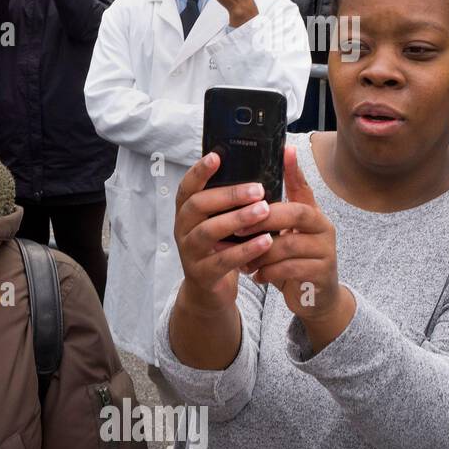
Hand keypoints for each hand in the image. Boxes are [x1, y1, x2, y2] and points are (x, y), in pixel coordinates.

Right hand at [173, 151, 275, 314]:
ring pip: (208, 231)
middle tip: (258, 189)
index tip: (217, 157)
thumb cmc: (219, 249)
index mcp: (186, 213)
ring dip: (238, 219)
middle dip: (228, 195)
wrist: (208, 292)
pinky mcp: (202, 274)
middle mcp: (182, 230)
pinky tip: (266, 241)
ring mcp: (189, 252)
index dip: (199, 172)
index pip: (187, 187)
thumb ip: (226, 203)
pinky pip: (223, 260)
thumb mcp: (217, 223)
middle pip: (197, 206)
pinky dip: (245, 250)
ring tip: (265, 211)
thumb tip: (251, 169)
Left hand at [239, 145, 355, 351]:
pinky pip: (290, 269)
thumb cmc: (293, 260)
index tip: (285, 149)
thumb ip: (274, 211)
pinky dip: (268, 272)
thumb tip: (256, 180)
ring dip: (260, 252)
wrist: (315, 298)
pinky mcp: (322, 274)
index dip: (294, 169)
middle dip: (263, 218)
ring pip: (288, 244)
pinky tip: (257, 276)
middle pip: (296, 213)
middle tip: (238, 226)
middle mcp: (323, 228)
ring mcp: (326, 251)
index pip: (303, 187)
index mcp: (312, 214)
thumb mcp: (285, 233)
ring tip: (243, 260)